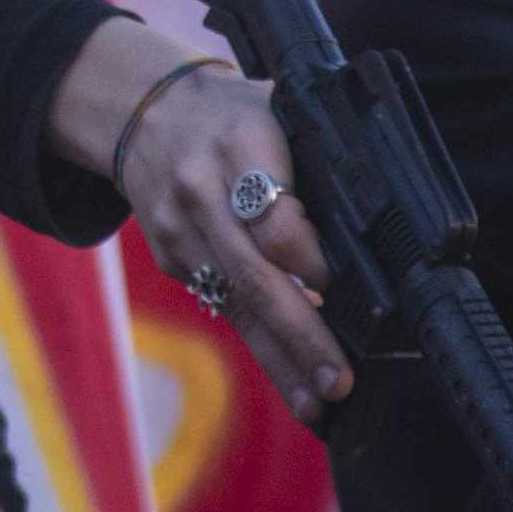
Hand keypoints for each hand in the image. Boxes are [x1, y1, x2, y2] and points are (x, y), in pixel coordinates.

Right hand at [50, 20, 347, 425]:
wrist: (145, 110)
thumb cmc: (234, 115)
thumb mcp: (280, 115)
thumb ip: (315, 169)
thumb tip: (367, 250)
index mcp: (241, 143)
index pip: (275, 221)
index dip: (312, 265)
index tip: (338, 289)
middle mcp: (203, 190)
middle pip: (256, 275)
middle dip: (302, 335)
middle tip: (337, 378)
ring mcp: (181, 228)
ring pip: (237, 304)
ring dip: (280, 359)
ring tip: (317, 401)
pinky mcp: (172, 256)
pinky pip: (221, 306)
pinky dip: (259, 343)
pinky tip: (290, 375)